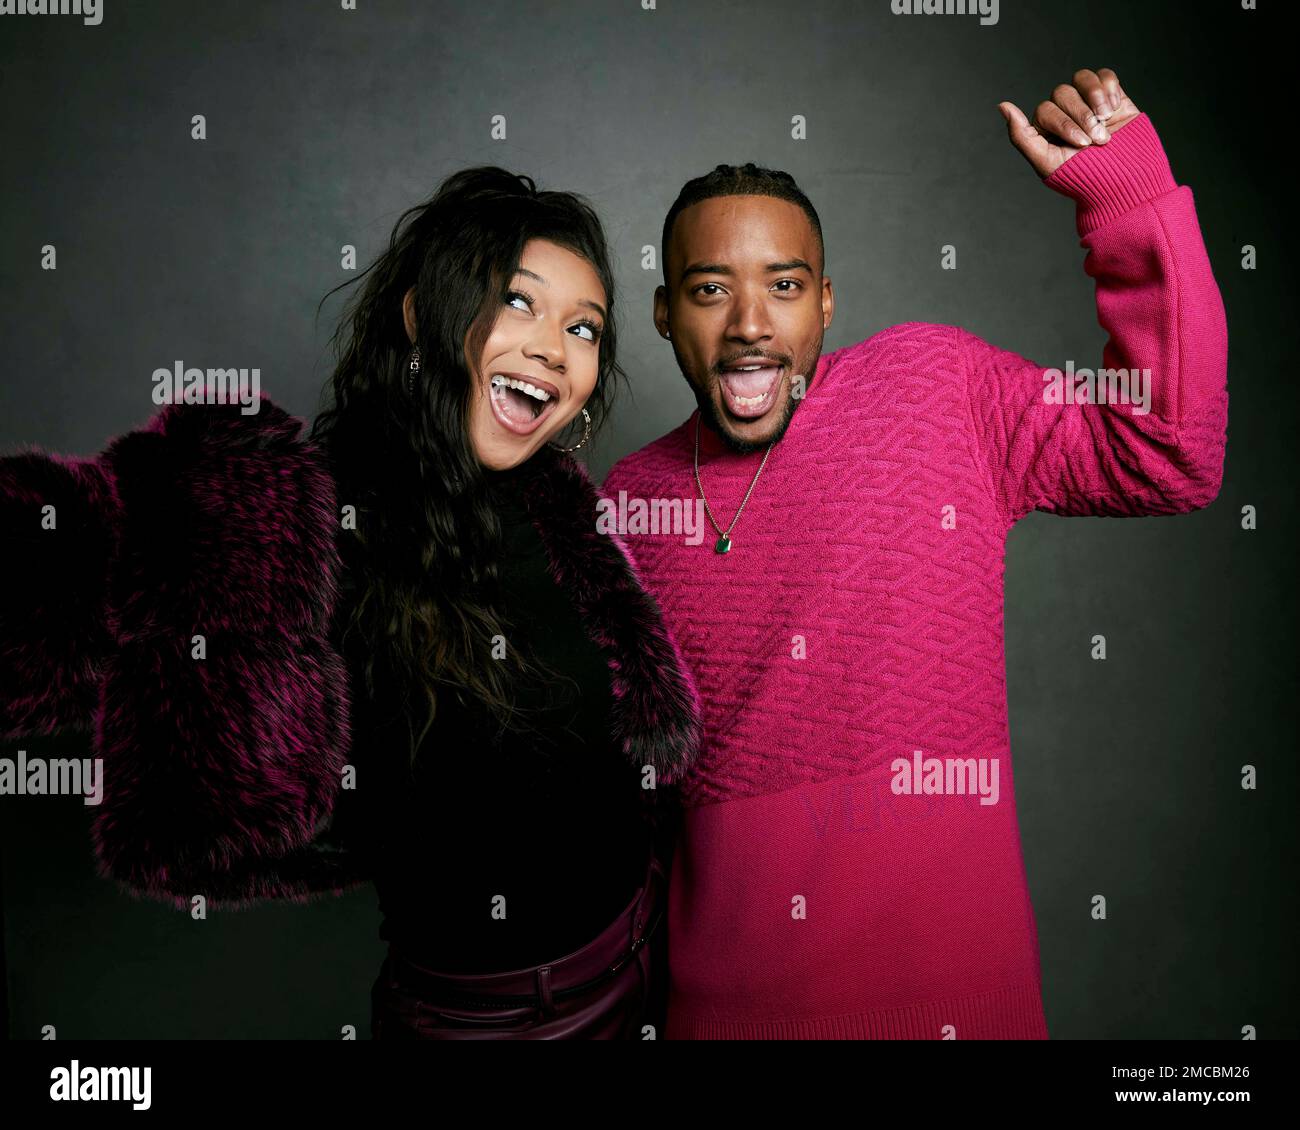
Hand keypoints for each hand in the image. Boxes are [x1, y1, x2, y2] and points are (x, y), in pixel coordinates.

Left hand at [998, 68, 1140, 178]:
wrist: (1126, 180)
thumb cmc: (1085, 177)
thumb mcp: (1047, 162)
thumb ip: (1021, 136)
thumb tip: (1002, 106)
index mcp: (1045, 129)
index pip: (1046, 110)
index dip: (1065, 124)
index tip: (1081, 145)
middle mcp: (1064, 113)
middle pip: (1062, 93)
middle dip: (1082, 116)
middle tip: (1098, 140)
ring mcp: (1087, 102)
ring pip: (1081, 79)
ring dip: (1095, 99)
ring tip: (1107, 122)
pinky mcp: (1110, 96)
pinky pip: (1104, 76)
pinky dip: (1110, 90)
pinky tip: (1115, 111)